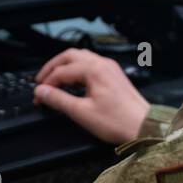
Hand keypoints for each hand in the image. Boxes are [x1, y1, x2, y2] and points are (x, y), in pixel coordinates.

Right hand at [33, 49, 149, 144]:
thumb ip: (59, 100)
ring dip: (65, 66)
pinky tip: (74, 81)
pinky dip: (77, 69)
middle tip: (41, 80)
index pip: (61, 71)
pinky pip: (91, 64)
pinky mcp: (114, 75)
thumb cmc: (118, 121)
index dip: (46, 83)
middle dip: (52, 67)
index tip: (39, 95)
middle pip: (70, 56)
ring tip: (54, 78)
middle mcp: (102, 64)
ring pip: (81, 57)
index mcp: (94, 70)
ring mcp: (110, 68)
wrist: (144, 127)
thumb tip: (41, 92)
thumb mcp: (82, 113)